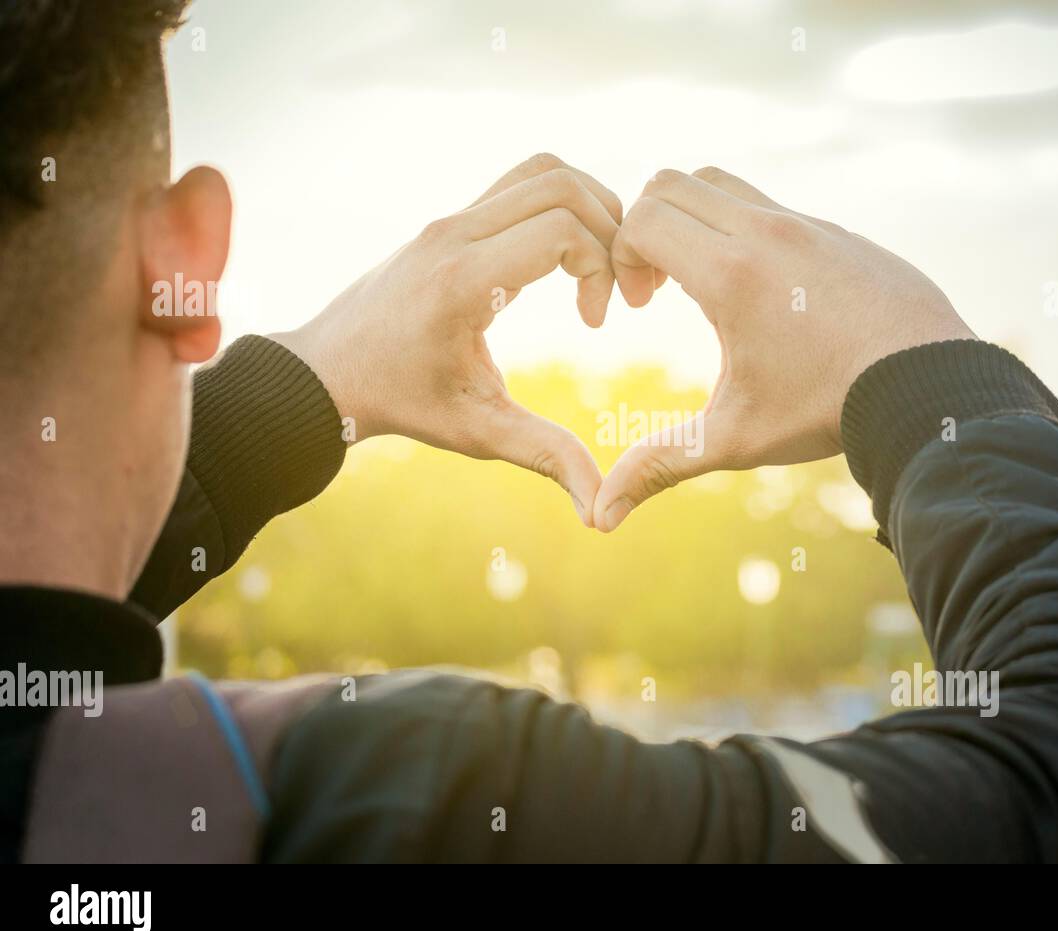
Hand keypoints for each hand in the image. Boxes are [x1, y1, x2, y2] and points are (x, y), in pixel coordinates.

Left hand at [271, 154, 622, 526]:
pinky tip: (562, 263)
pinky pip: (519, 182)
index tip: (595, 320)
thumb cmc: (401, 404)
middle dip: (610, 230)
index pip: (563, 228)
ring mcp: (448, 218)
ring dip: (588, 207)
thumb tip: (600, 514)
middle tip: (614, 290)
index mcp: (463, 279)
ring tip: (598, 266)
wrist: (323, 374)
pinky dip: (559, 206)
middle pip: (562, 183)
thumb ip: (546, 457)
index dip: (603, 268)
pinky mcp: (449, 219)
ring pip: (542, 168)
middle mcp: (454, 233)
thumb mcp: (478, 433)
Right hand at [598, 166, 974, 531]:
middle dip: (647, 227)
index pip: (642, 217)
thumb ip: (660, 465)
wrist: (930, 387)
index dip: (620, 255)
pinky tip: (766, 294)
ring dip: (697, 219)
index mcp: (731, 272)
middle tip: (659, 289)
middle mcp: (767, 231)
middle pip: (673, 183)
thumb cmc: (827, 412)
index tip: (637, 305)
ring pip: (725, 183)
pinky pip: (774, 205)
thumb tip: (600, 517)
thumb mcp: (735, 439)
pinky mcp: (840, 231)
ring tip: (706, 284)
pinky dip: (747, 230)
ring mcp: (808, 223)